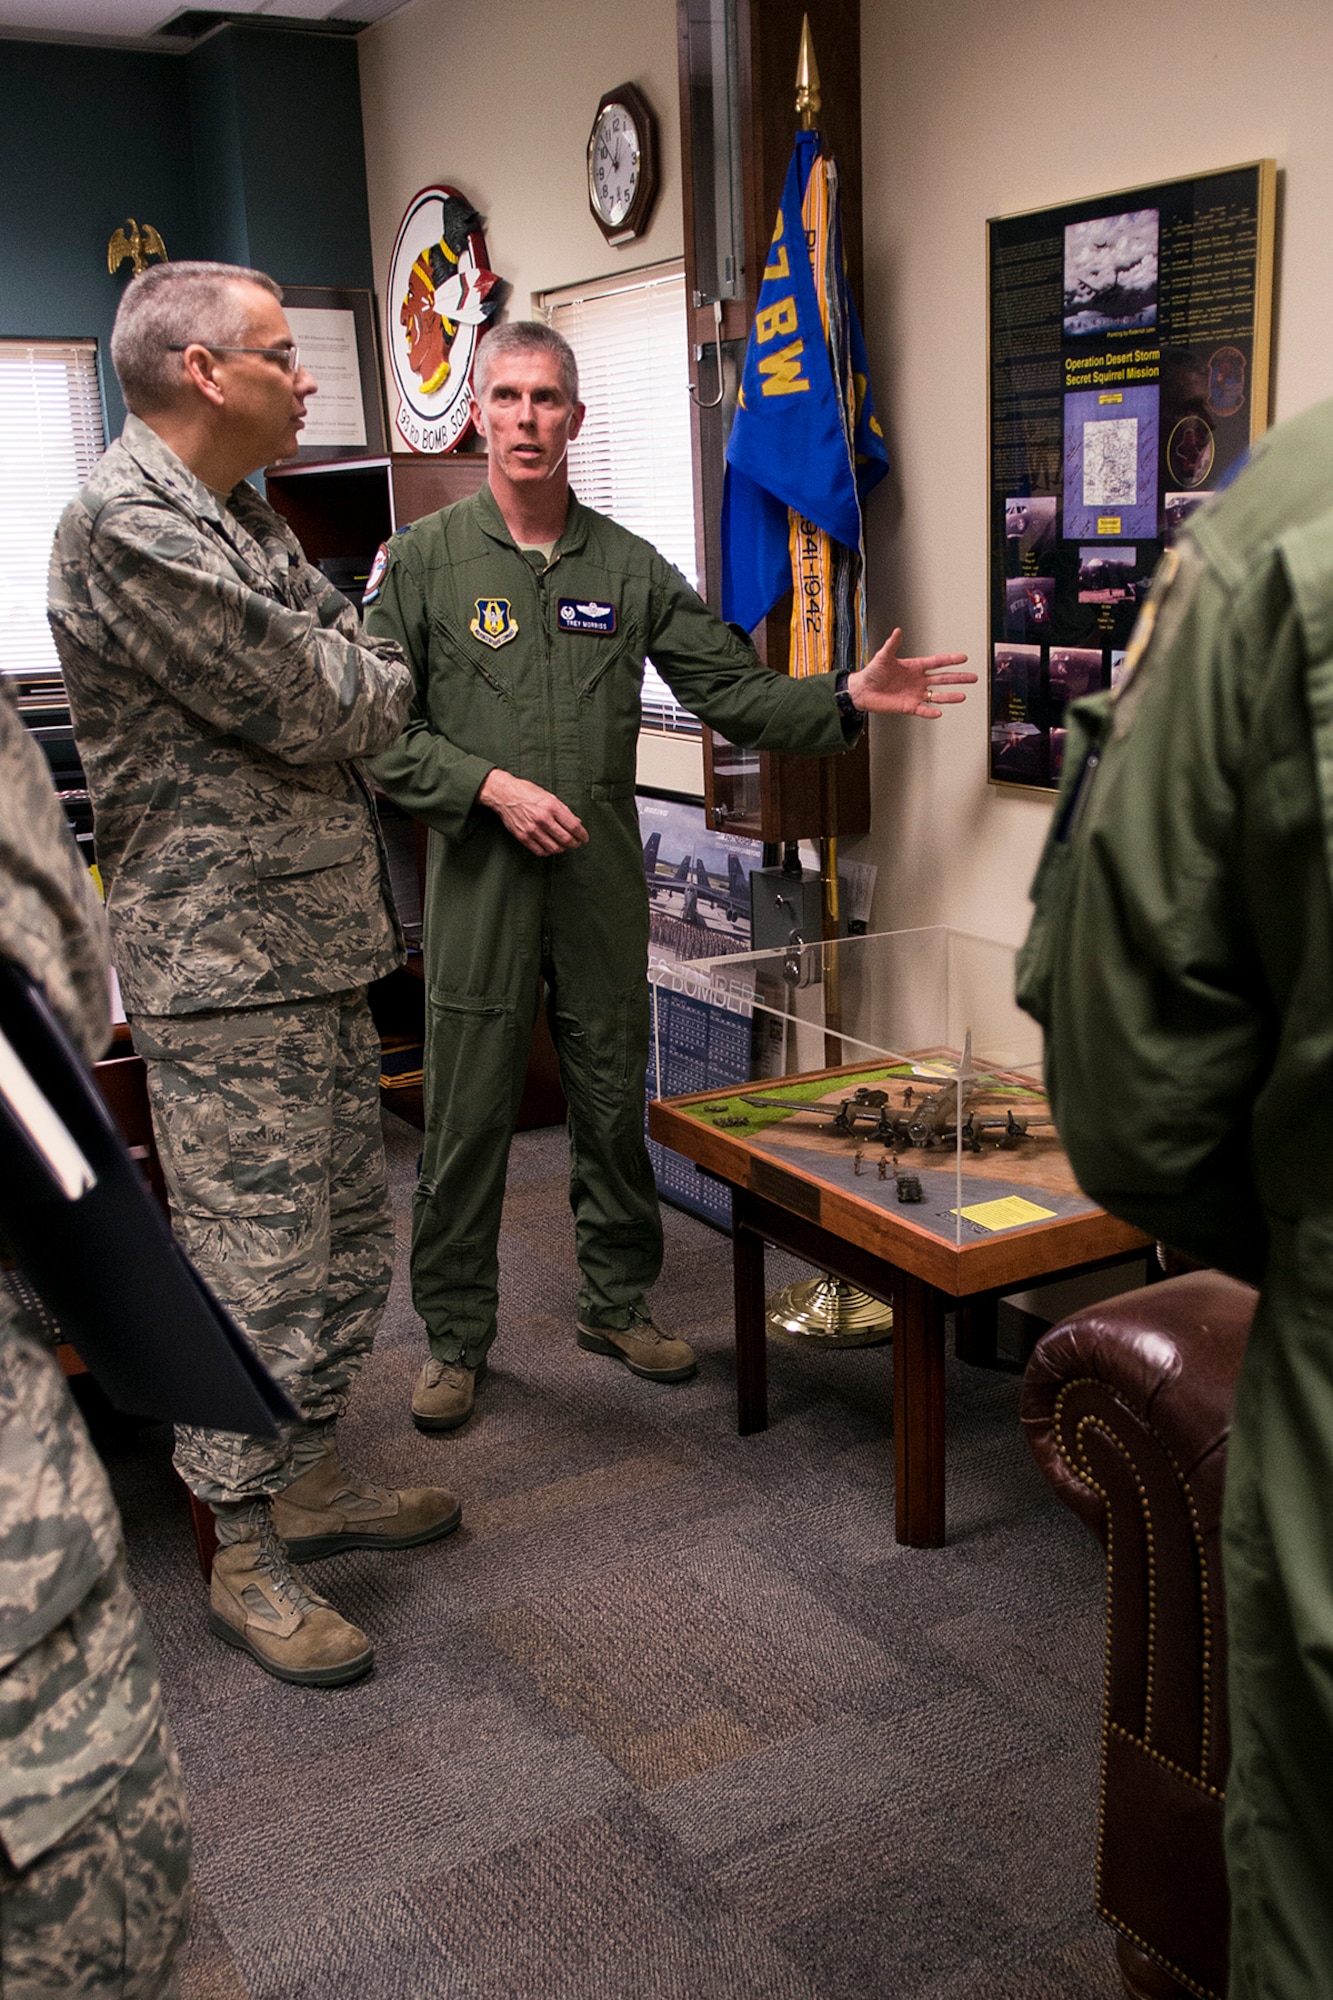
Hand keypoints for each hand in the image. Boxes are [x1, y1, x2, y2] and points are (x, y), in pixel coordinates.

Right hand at [478, 769, 587, 855]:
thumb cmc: (527, 792)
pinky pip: (540, 851)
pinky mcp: (523, 836)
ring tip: (563, 845)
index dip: (582, 835)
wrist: (504, 794)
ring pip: (554, 848)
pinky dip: (548, 851)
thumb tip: (576, 823)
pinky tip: (550, 847)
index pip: (573, 826)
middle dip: (575, 843)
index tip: (584, 837)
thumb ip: (563, 811)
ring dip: (562, 848)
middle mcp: (543, 819)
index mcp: (551, 807)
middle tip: (577, 843)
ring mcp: (532, 829)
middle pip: (566, 839)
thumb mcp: (549, 796)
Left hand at [846, 629, 974, 718]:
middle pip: (943, 679)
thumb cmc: (872, 672)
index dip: (950, 660)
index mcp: (915, 667)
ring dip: (950, 696)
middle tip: (973, 678)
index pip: (937, 662)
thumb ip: (892, 644)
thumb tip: (897, 631)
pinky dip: (930, 712)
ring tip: (963, 696)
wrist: (862, 690)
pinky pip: (923, 710)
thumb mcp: (883, 656)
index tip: (964, 658)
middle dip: (958, 678)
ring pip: (937, 695)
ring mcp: (915, 694)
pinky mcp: (908, 706)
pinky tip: (939, 712)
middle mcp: (918, 680)